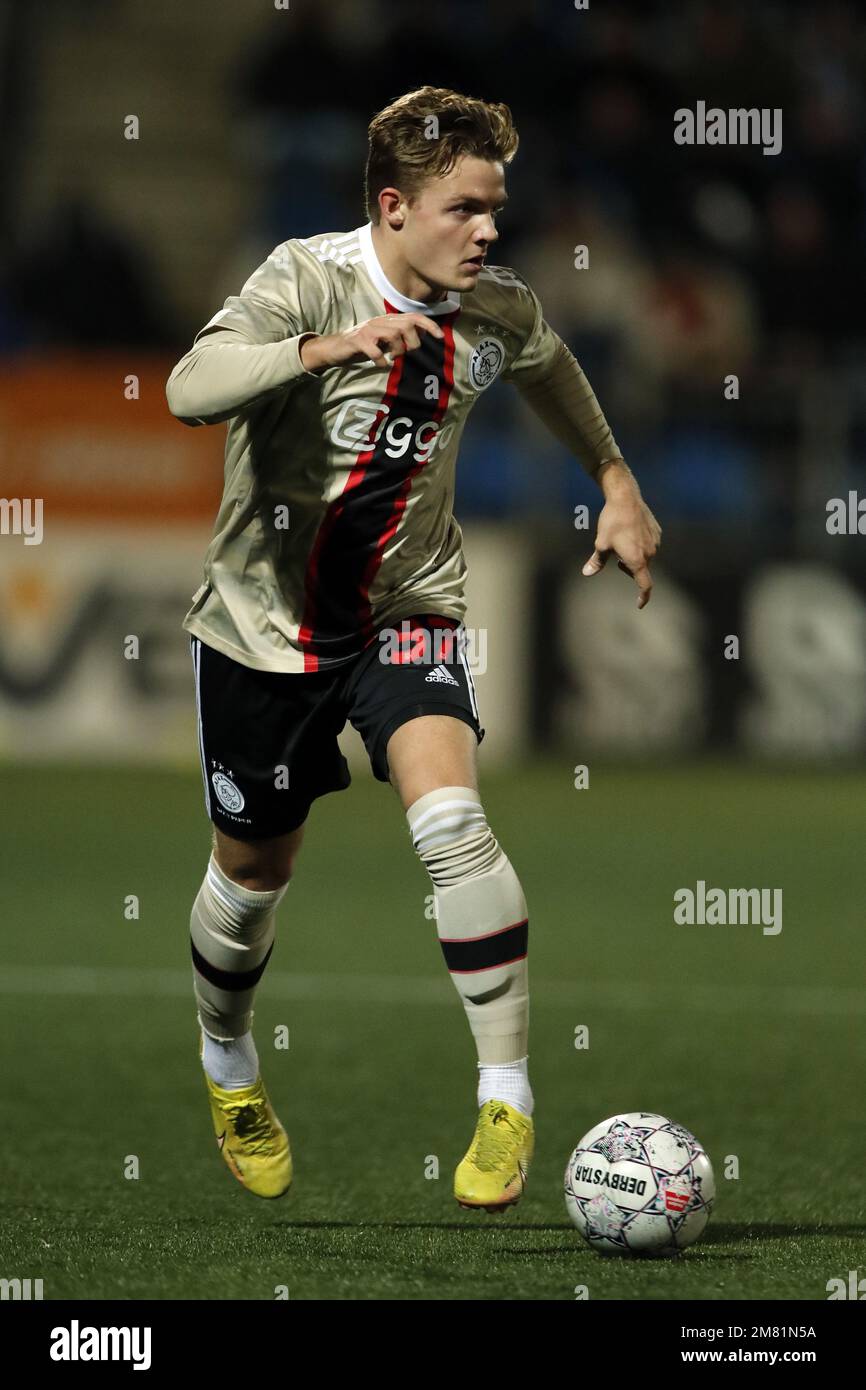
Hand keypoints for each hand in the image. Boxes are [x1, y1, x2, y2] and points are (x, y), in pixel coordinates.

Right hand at [299, 313, 443, 372]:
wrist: (334, 348)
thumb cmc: (362, 346)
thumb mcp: (384, 340)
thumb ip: (401, 336)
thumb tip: (422, 335)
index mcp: (388, 320)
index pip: (413, 317)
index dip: (429, 325)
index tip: (440, 337)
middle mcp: (379, 322)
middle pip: (406, 325)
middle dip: (412, 342)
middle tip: (405, 354)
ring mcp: (368, 330)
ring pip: (393, 334)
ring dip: (397, 350)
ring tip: (392, 358)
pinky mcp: (357, 342)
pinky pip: (375, 350)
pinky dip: (382, 360)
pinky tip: (381, 365)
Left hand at [582, 460, 661, 608]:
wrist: (625, 498)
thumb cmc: (612, 522)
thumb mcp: (601, 544)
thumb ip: (596, 562)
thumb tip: (587, 573)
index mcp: (637, 560)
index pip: (645, 585)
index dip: (643, 597)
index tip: (640, 604)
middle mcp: (650, 553)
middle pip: (640, 570)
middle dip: (628, 568)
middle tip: (615, 558)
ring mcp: (655, 542)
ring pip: (645, 556)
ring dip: (634, 556)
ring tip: (621, 540)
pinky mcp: (657, 532)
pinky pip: (649, 544)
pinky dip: (640, 544)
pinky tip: (630, 531)